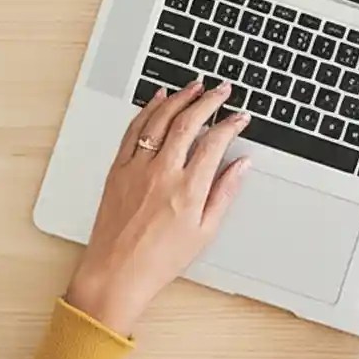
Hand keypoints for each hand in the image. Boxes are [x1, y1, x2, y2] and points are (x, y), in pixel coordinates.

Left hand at [65, 81, 250, 335]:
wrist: (116, 272)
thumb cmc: (160, 259)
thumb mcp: (205, 231)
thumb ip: (225, 193)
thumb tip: (242, 166)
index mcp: (188, 189)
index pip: (215, 142)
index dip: (231, 124)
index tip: (241, 117)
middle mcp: (162, 172)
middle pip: (188, 122)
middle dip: (209, 100)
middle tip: (222, 90)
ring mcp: (137, 168)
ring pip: (159, 119)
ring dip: (179, 98)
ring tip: (194, 86)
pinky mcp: (118, 169)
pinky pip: (133, 130)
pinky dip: (147, 110)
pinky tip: (158, 99)